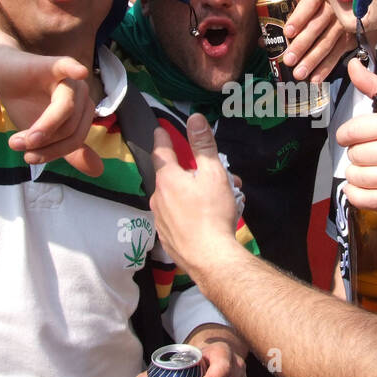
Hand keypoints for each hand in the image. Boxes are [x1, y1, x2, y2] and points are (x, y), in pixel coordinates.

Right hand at [0, 47, 101, 172]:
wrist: (1, 76)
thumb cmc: (25, 104)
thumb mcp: (45, 136)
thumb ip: (70, 151)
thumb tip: (99, 172)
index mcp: (82, 113)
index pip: (76, 140)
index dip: (53, 153)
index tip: (28, 158)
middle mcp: (81, 96)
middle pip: (72, 128)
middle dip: (44, 143)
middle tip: (17, 146)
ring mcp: (69, 80)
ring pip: (66, 110)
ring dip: (41, 129)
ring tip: (15, 139)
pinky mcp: (53, 65)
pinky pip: (68, 66)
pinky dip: (74, 70)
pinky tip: (79, 72)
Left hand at [148, 112, 240, 275]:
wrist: (210, 259)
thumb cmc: (212, 213)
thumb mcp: (213, 174)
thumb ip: (203, 145)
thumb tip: (195, 118)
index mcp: (167, 179)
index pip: (161, 152)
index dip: (163, 138)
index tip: (159, 130)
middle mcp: (158, 198)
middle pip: (172, 177)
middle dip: (192, 173)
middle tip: (215, 175)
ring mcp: (160, 220)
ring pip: (176, 199)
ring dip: (193, 195)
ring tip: (219, 201)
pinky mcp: (166, 238)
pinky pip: (176, 218)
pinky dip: (189, 213)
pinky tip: (205, 220)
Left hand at [281, 0, 352, 81]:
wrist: (347, 8)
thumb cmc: (316, 8)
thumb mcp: (302, 8)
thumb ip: (283, 20)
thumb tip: (264, 42)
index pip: (309, 4)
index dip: (298, 18)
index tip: (287, 32)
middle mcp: (334, 8)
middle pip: (316, 26)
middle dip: (302, 45)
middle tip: (289, 60)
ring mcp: (344, 24)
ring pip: (326, 43)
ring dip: (312, 60)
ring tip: (299, 74)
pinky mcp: (350, 38)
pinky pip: (336, 55)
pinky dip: (325, 68)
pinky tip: (315, 79)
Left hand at [339, 59, 376, 218]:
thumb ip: (376, 86)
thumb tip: (353, 65)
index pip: (353, 130)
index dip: (346, 134)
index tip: (351, 137)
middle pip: (354, 154)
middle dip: (356, 153)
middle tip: (368, 152)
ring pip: (357, 177)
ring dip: (356, 174)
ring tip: (368, 168)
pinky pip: (366, 200)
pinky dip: (356, 195)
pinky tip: (359, 187)